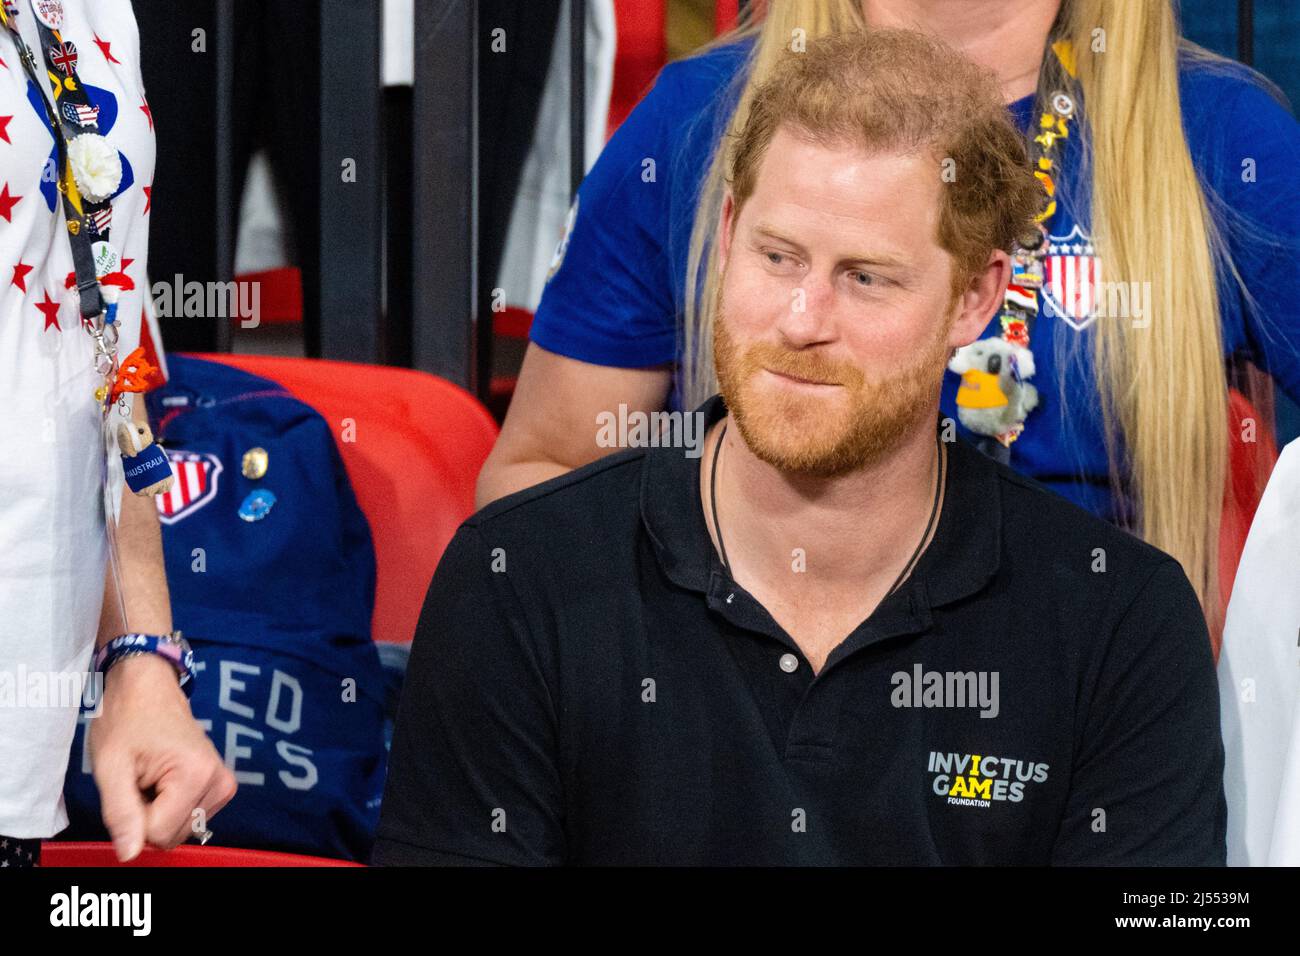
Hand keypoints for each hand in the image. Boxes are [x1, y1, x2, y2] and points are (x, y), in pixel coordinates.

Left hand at [89, 654, 236, 860]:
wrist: (149, 687)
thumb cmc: (126, 720)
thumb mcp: (111, 767)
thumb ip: (121, 813)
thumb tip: (129, 855)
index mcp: (197, 776)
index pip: (157, 834)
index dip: (133, 817)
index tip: (130, 783)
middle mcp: (221, 783)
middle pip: (172, 836)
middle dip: (147, 817)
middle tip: (138, 780)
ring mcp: (225, 785)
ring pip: (180, 831)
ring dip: (158, 813)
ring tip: (150, 777)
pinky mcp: (222, 786)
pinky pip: (188, 819)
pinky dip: (170, 808)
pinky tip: (163, 780)